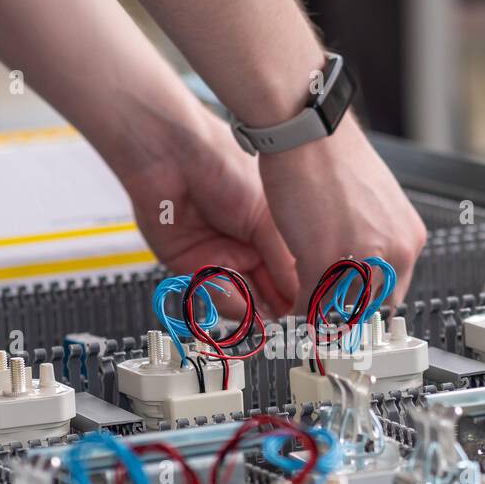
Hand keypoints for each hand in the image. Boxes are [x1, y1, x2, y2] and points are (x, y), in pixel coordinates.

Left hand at [116, 103, 298, 317]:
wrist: (175, 155)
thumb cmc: (224, 166)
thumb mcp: (267, 220)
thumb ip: (283, 262)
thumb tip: (299, 294)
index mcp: (268, 231)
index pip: (288, 274)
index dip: (298, 294)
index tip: (309, 313)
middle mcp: (242, 245)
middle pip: (263, 291)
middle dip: (274, 309)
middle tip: (287, 327)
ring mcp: (215, 256)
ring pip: (237, 296)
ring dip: (251, 309)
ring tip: (264, 318)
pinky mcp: (187, 264)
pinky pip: (209, 291)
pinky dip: (224, 297)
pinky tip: (238, 298)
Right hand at [258, 121, 426, 310]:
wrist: (308, 130)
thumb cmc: (332, 156)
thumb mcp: (373, 204)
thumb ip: (374, 238)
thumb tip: (361, 265)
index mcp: (409, 237)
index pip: (394, 291)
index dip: (366, 301)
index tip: (348, 306)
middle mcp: (395, 251)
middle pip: (371, 307)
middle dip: (345, 312)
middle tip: (323, 311)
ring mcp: (363, 259)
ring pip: (342, 309)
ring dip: (321, 312)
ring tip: (305, 307)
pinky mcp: (326, 261)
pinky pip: (312, 300)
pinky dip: (299, 305)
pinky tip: (290, 300)